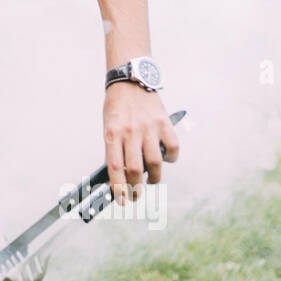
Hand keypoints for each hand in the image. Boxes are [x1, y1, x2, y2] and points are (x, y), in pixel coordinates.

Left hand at [103, 83, 179, 204]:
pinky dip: (170, 158)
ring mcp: (149, 128)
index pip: (115, 168)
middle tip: (136, 194)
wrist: (131, 80)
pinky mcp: (164, 123)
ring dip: (155, 178)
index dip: (119, 188)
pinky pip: (172, 148)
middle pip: (136, 170)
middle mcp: (131, 132)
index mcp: (112, 133)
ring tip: (152, 180)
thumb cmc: (117, 107)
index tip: (122, 200)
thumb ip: (113, 149)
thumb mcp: (108, 126)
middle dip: (136, 188)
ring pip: (155, 163)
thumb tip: (118, 176)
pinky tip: (165, 159)